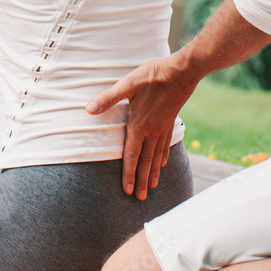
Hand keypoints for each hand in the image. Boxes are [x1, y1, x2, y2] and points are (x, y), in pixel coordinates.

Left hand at [86, 54, 197, 200]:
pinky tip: (163, 163)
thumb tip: (88, 109)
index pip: (132, 155)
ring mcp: (163, 128)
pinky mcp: (171, 121)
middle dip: (142, 181)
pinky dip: (163, 156)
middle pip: (145, 161)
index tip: (128, 191)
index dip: (129, 174)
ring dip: (153, 173)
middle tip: (140, 198)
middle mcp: (152, 131)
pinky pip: (166, 145)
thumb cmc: (153, 76)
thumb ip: (109, 98)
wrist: (181, 72)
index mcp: (140, 125)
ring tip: (152, 187)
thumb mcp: (128, 84)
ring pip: (156, 156)